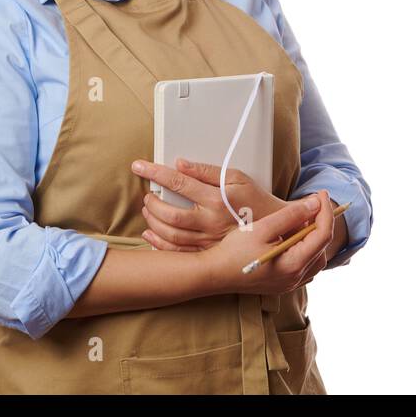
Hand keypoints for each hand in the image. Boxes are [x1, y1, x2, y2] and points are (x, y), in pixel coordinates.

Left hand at [130, 157, 286, 251]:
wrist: (276, 230)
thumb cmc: (256, 200)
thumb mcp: (237, 178)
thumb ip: (207, 171)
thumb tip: (181, 164)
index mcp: (217, 200)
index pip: (178, 183)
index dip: (155, 172)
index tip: (139, 166)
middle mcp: (210, 222)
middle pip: (169, 213)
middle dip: (152, 202)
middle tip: (147, 193)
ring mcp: (208, 241)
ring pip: (170, 234)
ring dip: (153, 220)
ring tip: (149, 209)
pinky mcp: (207, 253)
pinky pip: (177, 252)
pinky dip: (159, 243)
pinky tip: (150, 234)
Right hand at [196, 190, 334, 295]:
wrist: (214, 273)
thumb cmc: (234, 251)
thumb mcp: (262, 228)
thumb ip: (291, 216)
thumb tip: (315, 204)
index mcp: (293, 264)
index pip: (322, 234)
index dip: (326, 211)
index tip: (321, 194)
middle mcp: (295, 277)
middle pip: (322, 247)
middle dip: (322, 224)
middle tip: (313, 205)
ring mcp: (289, 284)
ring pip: (316, 259)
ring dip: (315, 238)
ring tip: (305, 219)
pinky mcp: (282, 284)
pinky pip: (305, 267)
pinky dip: (306, 250)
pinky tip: (295, 238)